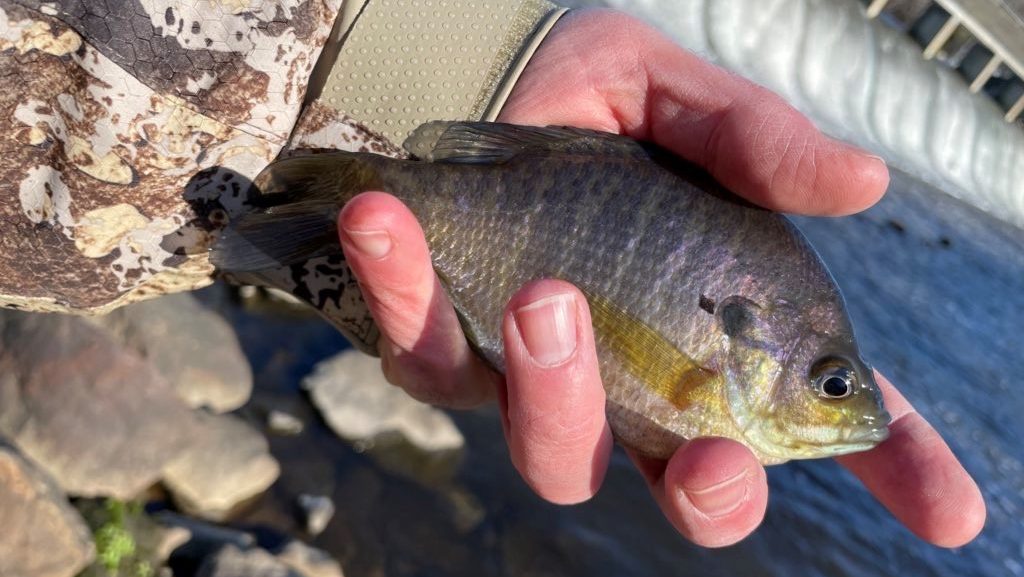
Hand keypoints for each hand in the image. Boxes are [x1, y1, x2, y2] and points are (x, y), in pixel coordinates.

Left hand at [336, 9, 984, 546]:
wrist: (473, 76)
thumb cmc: (596, 99)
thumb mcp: (683, 100)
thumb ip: (756, 143)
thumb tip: (859, 182)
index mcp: (718, 327)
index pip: (816, 413)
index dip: (888, 466)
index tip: (949, 512)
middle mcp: (637, 375)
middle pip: (684, 484)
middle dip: (705, 490)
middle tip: (703, 452)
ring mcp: (538, 378)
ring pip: (556, 450)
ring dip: (555, 387)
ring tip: (548, 293)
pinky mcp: (444, 349)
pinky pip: (425, 357)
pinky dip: (408, 294)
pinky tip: (392, 224)